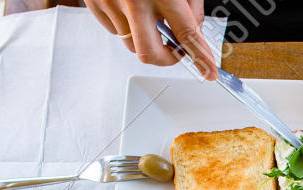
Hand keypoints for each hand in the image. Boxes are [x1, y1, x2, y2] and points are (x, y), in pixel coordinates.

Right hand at [86, 0, 215, 80]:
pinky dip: (126, 25)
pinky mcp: (94, 3)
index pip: (187, 35)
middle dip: (165, 59)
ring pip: (131, 43)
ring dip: (144, 37)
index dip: (201, 57)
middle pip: (149, 53)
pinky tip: (130, 6)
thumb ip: (189, 4)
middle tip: (175, 51)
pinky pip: (113, 29)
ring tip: (149, 13)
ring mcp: (111, 2)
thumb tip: (193, 30)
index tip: (208, 71)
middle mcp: (134, 0)